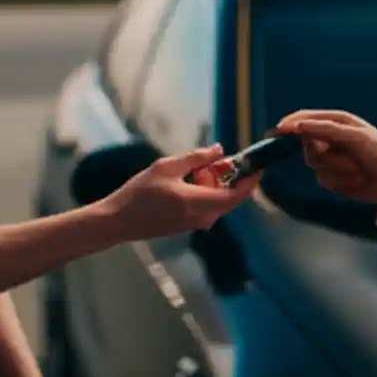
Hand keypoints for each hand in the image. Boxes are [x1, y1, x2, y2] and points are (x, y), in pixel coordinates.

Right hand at [100, 144, 260, 240]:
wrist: (119, 221)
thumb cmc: (140, 192)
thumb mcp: (166, 167)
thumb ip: (196, 158)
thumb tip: (219, 150)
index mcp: (200, 203)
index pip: (237, 194)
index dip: (251, 180)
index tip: (257, 165)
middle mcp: (204, 218)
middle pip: (230, 197)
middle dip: (229, 176)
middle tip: (215, 160)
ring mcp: (197, 224)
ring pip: (218, 201)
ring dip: (215, 183)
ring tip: (194, 169)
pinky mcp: (189, 226)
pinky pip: (208, 206)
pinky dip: (206, 192)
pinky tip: (187, 181)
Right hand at [276, 109, 376, 207]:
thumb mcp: (353, 136)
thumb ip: (323, 130)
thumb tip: (295, 127)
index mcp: (335, 122)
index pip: (304, 119)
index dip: (289, 125)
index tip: (277, 132)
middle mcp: (330, 139)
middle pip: (305, 144)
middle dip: (321, 151)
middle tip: (335, 152)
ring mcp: (331, 159)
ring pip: (314, 163)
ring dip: (336, 167)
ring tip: (357, 168)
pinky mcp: (334, 179)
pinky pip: (324, 179)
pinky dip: (340, 180)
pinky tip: (358, 179)